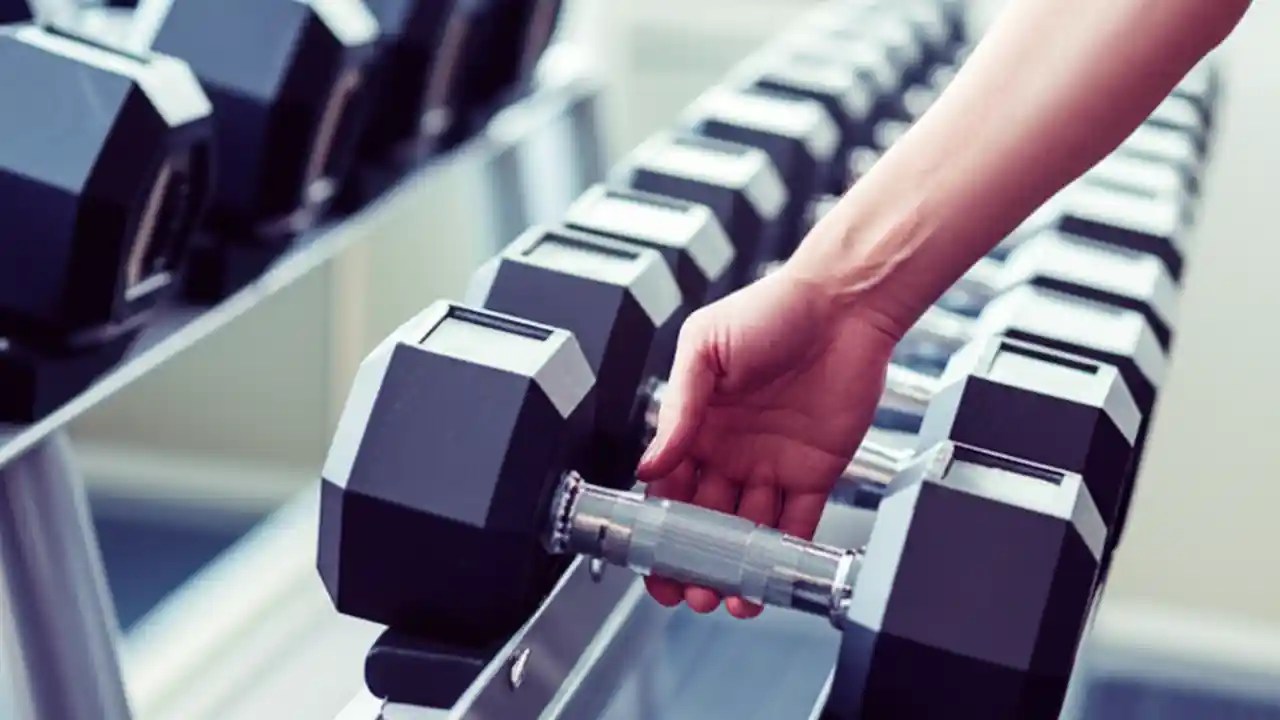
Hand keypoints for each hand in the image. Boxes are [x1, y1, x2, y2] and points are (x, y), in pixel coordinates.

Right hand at [636, 267, 899, 618]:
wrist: (843, 304)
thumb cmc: (771, 311)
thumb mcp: (705, 349)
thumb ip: (678, 409)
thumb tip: (649, 463)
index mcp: (698, 423)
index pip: (668, 487)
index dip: (657, 527)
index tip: (650, 560)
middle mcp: (730, 449)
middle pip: (705, 519)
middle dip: (693, 559)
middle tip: (687, 591)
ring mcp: (772, 464)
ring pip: (747, 530)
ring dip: (733, 568)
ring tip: (723, 598)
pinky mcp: (815, 471)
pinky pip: (795, 522)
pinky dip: (780, 555)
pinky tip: (766, 581)